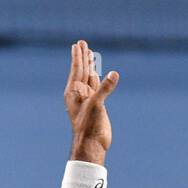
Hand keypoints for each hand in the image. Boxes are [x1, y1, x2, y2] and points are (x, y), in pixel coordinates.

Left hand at [64, 39, 118, 164]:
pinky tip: (98, 71)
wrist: (92, 144)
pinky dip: (98, 77)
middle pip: (81, 70)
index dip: (78, 57)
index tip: (77, 45)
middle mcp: (79, 94)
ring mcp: (88, 99)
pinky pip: (97, 87)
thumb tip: (114, 73)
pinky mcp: (97, 105)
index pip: (76, 70)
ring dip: (89, 65)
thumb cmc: (89, 126)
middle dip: (82, 57)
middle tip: (81, 43)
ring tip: (89, 53)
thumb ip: (104, 88)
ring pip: (89, 77)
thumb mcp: (96, 105)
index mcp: (74, 93)